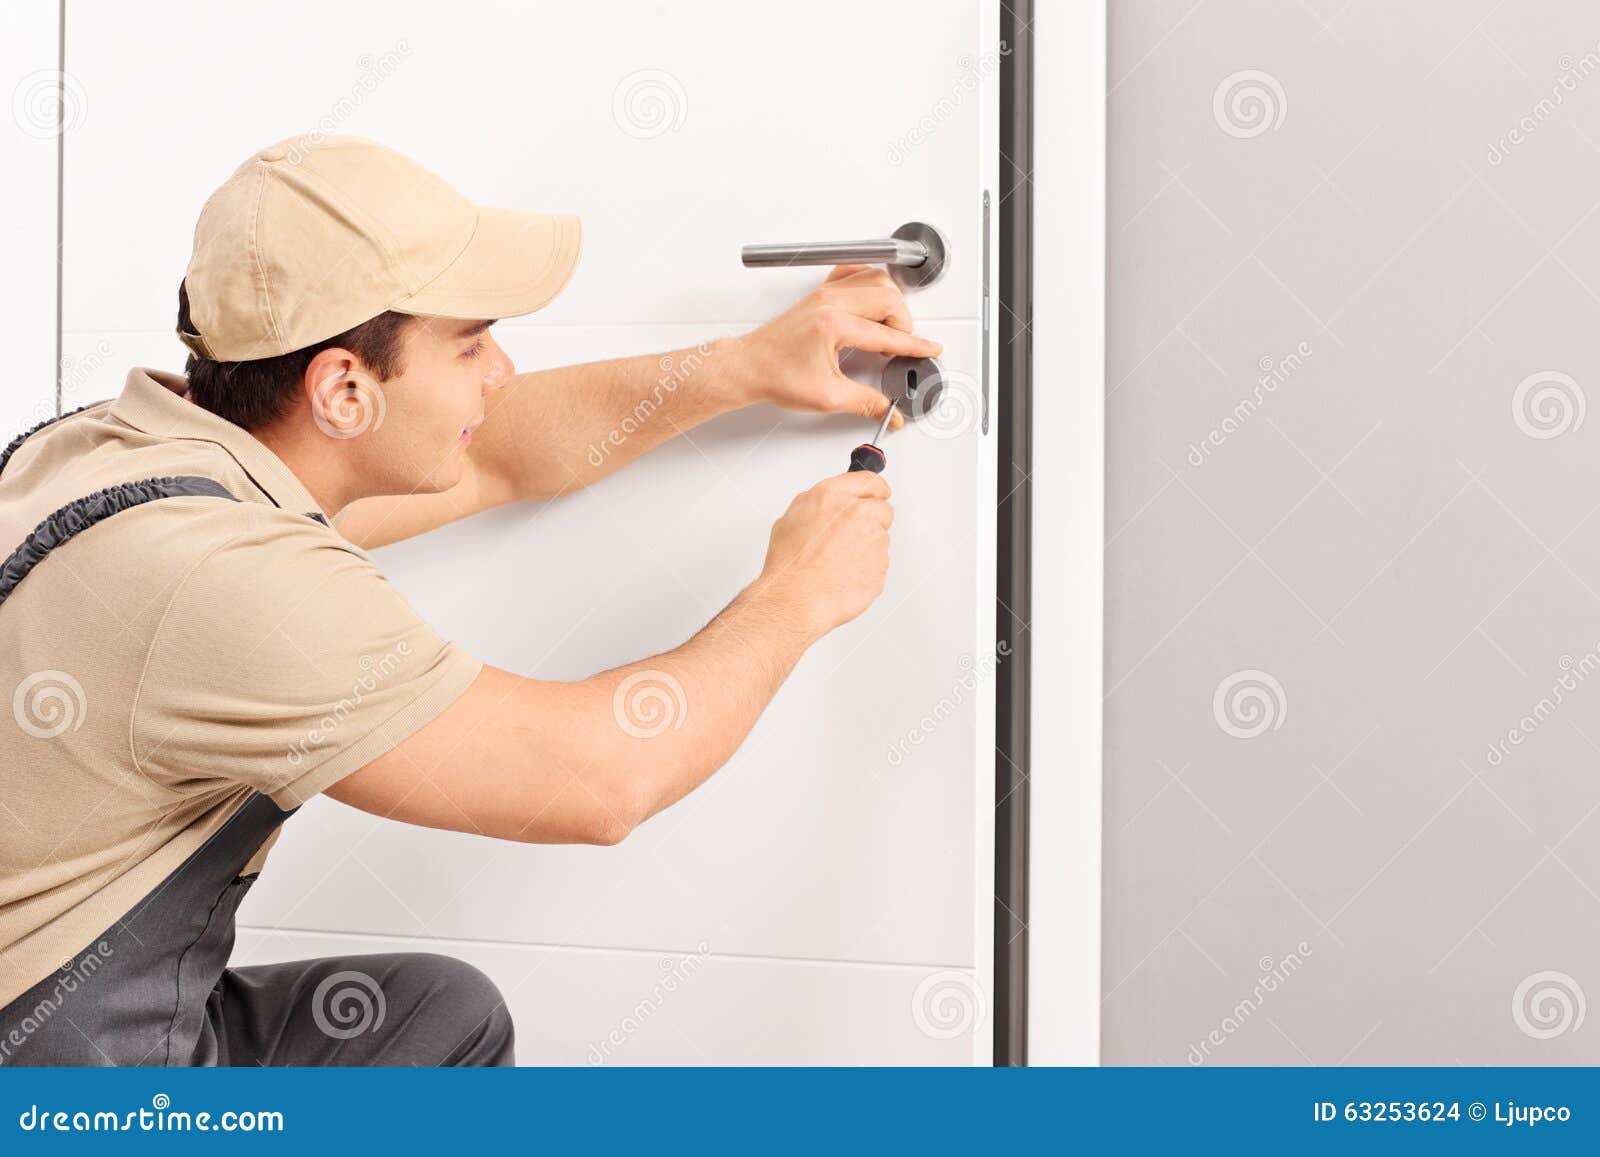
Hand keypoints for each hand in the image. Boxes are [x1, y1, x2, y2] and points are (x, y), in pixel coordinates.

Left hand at [725, 266, 942, 430]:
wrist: (748, 367)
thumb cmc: (775, 375)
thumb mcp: (827, 397)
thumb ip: (865, 403)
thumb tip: (889, 410)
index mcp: (834, 325)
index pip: (887, 334)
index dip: (914, 345)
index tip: (930, 349)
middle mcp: (831, 303)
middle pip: (888, 298)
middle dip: (904, 323)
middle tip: (901, 347)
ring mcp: (824, 294)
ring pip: (875, 278)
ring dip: (891, 301)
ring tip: (889, 327)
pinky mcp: (819, 294)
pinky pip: (854, 273)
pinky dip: (870, 283)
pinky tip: (871, 301)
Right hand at [754, 470, 893, 637]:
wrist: (796, 599)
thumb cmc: (790, 565)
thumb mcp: (792, 518)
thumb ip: (819, 503)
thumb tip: (831, 503)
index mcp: (834, 496)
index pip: (870, 481)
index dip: (874, 490)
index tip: (878, 493)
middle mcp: (858, 514)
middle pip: (882, 509)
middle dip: (871, 521)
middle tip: (850, 537)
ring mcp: (874, 540)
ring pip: (880, 539)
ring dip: (865, 548)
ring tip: (837, 563)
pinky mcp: (881, 565)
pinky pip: (878, 564)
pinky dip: (865, 569)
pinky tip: (843, 575)